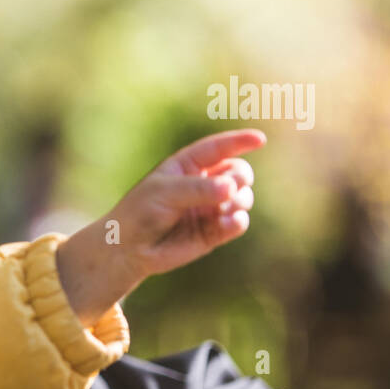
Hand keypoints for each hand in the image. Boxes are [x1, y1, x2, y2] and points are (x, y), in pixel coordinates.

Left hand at [56, 129, 264, 324]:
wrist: (129, 249)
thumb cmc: (141, 212)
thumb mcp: (165, 192)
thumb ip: (198, 188)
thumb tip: (232, 187)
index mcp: (187, 166)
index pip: (218, 148)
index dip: (239, 141)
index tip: (260, 139)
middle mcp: (203, 184)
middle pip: (238, 171)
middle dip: (240, 176)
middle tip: (230, 188)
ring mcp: (210, 208)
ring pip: (243, 196)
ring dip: (240, 200)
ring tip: (224, 207)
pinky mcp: (214, 231)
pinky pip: (238, 222)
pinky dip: (238, 221)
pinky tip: (227, 223)